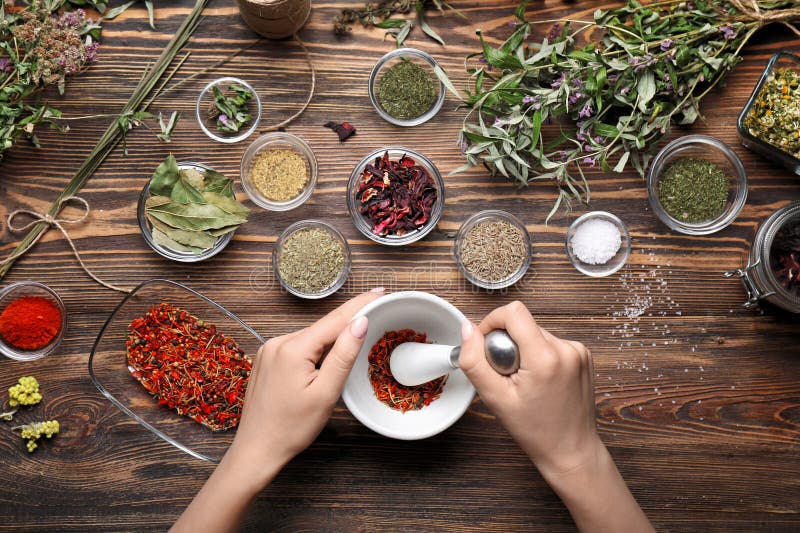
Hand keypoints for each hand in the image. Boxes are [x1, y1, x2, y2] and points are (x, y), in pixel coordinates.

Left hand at [226, 290, 382, 481]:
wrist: (257, 450)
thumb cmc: (291, 428)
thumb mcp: (325, 393)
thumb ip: (343, 355)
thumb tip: (359, 322)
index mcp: (292, 349)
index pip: (334, 319)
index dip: (360, 304)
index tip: (380, 291)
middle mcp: (277, 343)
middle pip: (322, 328)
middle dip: (348, 322)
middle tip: (376, 310)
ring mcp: (269, 350)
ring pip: (311, 337)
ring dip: (332, 338)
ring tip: (356, 337)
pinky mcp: (267, 360)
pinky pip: (298, 347)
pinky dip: (315, 349)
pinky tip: (326, 358)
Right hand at [459, 301, 599, 476]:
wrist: (571, 450)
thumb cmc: (535, 431)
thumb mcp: (495, 398)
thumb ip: (474, 360)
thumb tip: (467, 328)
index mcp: (546, 357)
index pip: (514, 312)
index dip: (493, 322)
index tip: (489, 347)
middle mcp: (567, 349)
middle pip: (523, 324)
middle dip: (508, 344)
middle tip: (509, 376)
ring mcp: (578, 351)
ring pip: (536, 333)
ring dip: (524, 350)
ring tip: (526, 382)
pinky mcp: (583, 355)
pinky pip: (550, 342)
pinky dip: (539, 356)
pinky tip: (540, 381)